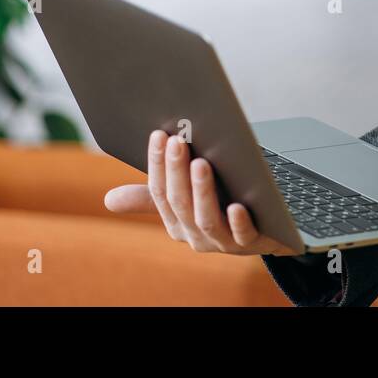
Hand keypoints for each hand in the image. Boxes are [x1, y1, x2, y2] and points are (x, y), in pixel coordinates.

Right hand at [104, 129, 297, 255]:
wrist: (269, 231)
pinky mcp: (252, 243)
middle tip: (178, 141)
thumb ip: (152, 197)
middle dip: (176, 172)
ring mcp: (222, 242)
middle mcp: (195, 235)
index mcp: (176, 222)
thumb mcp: (187, 199)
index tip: (159, 135)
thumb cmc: (222, 205)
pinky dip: (238, 222)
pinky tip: (237, 206)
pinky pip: (243, 236)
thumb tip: (108, 200)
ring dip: (202, 191)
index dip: (157, 164)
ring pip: (206, 219)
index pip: (160, 193)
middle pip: (181, 203)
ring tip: (201, 164)